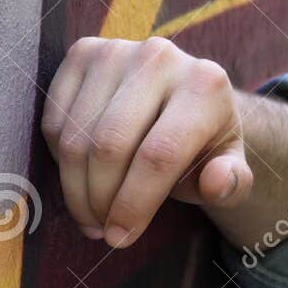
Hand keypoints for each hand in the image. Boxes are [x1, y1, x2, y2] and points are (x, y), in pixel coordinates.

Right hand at [41, 36, 254, 246]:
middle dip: (101, 200)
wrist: (184, 96)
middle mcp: (161, 58)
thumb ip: (232, 183)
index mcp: (207, 85)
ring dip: (76, 188)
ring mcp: (118, 50)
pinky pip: (55, 120)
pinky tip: (81, 177)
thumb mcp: (228, 166)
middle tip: (104, 231)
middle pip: (110, 146)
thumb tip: (216, 182)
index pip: (160, 155)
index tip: (122, 237)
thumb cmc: (204, 143)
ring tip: (92, 215)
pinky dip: (59, 161)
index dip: (135, 203)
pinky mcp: (84, 52)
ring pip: (76, 136)